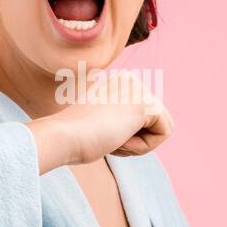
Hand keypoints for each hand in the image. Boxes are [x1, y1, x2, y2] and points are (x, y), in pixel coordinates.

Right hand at [35, 68, 173, 168]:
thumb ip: (115, 119)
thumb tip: (131, 126)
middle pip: (154, 122)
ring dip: (140, 144)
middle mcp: (131, 79)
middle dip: (135, 139)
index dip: (125, 135)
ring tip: (113, 138)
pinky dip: (144, 147)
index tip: (99, 132)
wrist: (63, 136)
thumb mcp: (95, 122)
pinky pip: (163, 134)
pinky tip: (120, 139)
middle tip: (106, 137)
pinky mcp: (147, 103)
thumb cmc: (72, 136)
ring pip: (161, 128)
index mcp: (117, 82)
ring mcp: (140, 89)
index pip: (140, 117)